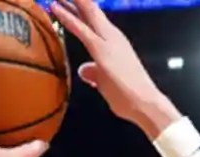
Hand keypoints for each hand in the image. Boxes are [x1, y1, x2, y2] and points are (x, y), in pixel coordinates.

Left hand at [49, 0, 181, 137]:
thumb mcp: (105, 81)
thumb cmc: (128, 96)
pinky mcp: (101, 49)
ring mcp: (108, 40)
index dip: (80, 6)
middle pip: (91, 10)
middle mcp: (112, 36)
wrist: (144, 103)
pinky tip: (55, 7)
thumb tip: (83, 70)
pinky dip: (67, 17)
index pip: (94, 18)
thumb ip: (94, 72)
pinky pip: (80, 29)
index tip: (67, 0)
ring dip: (73, 0)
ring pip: (87, 11)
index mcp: (114, 41)